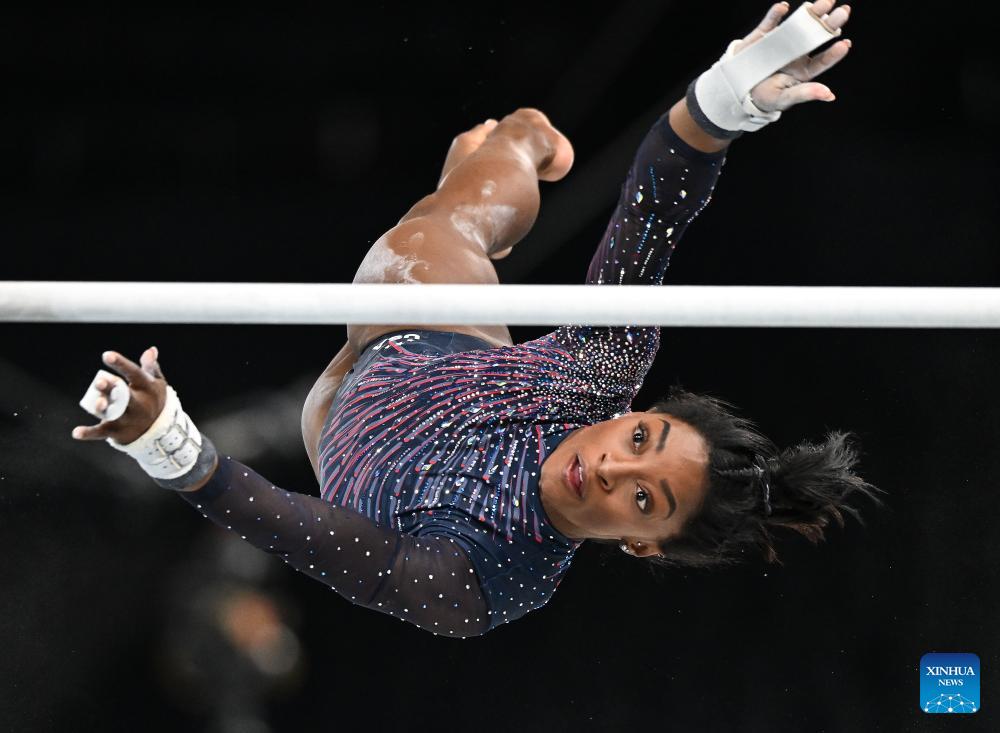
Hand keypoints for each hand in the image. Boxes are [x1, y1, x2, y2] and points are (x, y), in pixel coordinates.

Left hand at [72, 347, 167, 444]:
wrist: (157, 430)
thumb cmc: (153, 399)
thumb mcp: (156, 383)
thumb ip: (151, 367)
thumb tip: (150, 349)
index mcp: (147, 388)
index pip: (134, 374)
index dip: (121, 364)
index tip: (107, 355)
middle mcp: (138, 404)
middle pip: (124, 396)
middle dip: (111, 389)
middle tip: (99, 382)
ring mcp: (127, 419)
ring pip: (114, 414)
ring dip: (103, 409)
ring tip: (97, 404)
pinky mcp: (117, 431)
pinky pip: (102, 432)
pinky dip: (89, 433)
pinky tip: (76, 432)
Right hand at [733, 1, 852, 112]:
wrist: (738, 89)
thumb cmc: (764, 97)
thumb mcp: (784, 98)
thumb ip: (805, 94)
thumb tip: (830, 95)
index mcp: (804, 69)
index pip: (823, 59)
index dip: (834, 53)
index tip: (845, 44)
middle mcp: (797, 52)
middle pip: (817, 36)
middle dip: (831, 23)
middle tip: (843, 12)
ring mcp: (782, 41)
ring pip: (800, 23)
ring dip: (812, 12)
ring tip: (825, 2)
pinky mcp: (764, 35)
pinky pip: (770, 22)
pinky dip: (775, 14)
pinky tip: (783, 8)